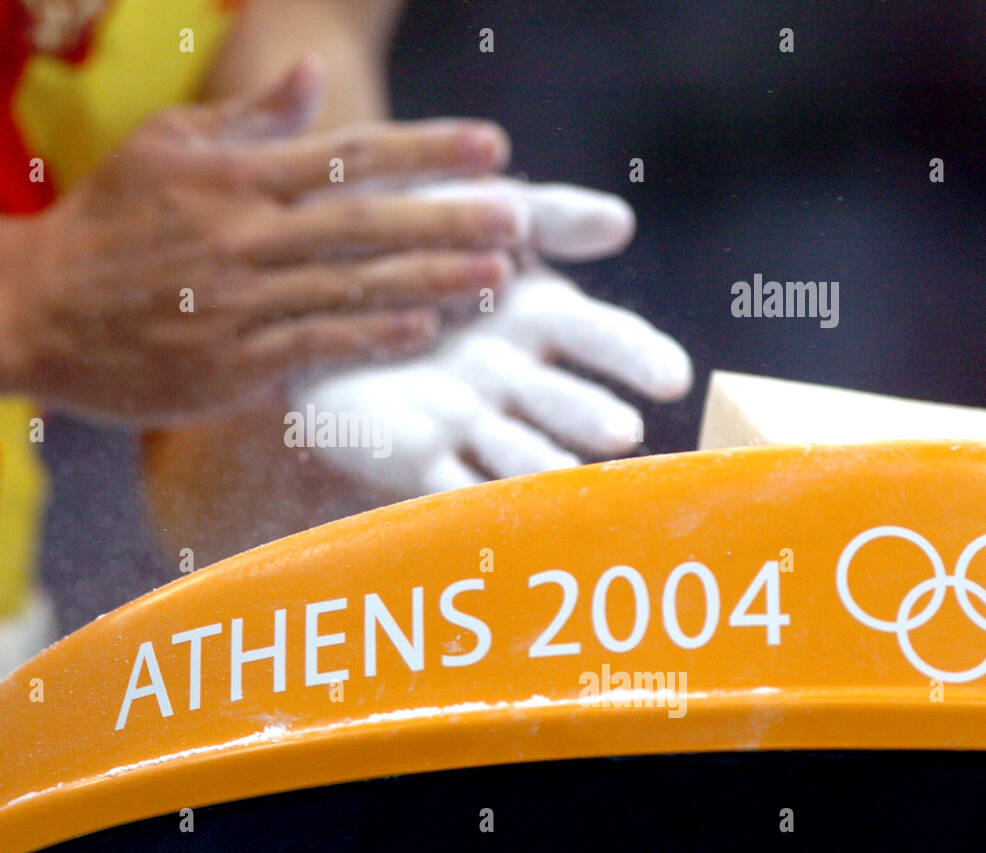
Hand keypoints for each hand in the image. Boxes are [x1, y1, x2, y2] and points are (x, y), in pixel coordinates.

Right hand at [11, 60, 525, 424]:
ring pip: (351, 288)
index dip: (425, 151)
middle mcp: (243, 236)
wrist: (33, 309)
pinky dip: (369, 339)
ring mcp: (236, 303)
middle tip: (520, 215)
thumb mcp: (165, 147)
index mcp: (233, 177)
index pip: (348, 156)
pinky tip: (423, 331)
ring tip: (498, 277)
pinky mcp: (227, 364)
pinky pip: (312, 348)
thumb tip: (315, 76)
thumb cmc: (103, 223)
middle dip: (449, 216)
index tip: (492, 148)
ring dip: (430, 280)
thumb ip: (248, 118)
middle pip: (365, 223)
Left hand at [293, 179, 691, 496]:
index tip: (673, 378)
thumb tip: (620, 220)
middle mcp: (515, 378)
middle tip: (621, 433)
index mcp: (541, 318)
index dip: (637, 357)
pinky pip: (446, 482)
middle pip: (563, 402)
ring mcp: (468, 420)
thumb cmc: (413, 240)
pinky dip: (467, 499)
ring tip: (563, 476)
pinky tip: (484, 510)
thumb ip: (547, 215)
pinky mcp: (416, 455)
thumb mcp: (477, 209)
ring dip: (539, 465)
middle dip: (589, 418)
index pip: (605, 339)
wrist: (313, 283)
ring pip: (514, 449)